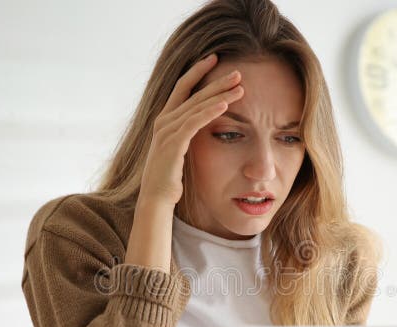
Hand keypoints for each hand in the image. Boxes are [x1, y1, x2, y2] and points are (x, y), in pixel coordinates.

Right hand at [139, 52, 244, 205]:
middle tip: (239, 73)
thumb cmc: (170, 177)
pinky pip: (194, 122)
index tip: (215, 59)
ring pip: (197, 105)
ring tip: (240, 87)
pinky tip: (225, 105)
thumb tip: (200, 124)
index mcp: (165, 119)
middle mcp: (164, 121)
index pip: (182, 87)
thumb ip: (187, 133)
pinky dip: (210, 112)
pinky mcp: (172, 143)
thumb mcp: (179, 149)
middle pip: (193, 93)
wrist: (157, 198)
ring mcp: (166, 131)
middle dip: (217, 81)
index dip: (198, 71)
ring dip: (220, 95)